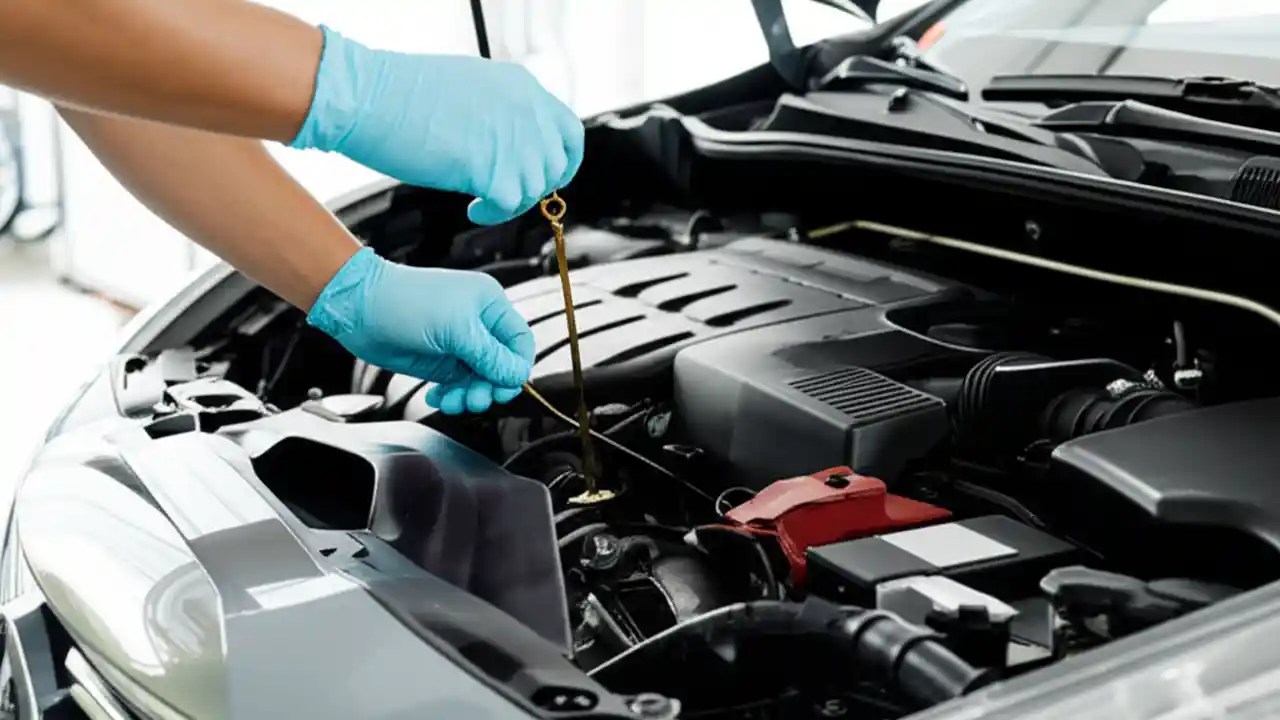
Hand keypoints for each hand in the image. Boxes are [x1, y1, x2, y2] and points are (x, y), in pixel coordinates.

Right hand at [290, 26, 583, 224]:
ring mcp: (512, 138)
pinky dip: (493, 214)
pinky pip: (509, 206)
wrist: (367, 97)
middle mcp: (526, 110)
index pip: (568, 132)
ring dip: (509, 203)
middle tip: (503, 193)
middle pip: (554, 166)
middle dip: (531, 187)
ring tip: (479, 201)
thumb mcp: (469, 88)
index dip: (562, 161)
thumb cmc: (400, 93)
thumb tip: (514, 141)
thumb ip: (501, 111)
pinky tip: (473, 210)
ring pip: (532, 190)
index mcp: (522, 86)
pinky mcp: (491, 167)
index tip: (547, 177)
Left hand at [307, 248, 534, 413]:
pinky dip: (452, 396)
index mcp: (489, 305)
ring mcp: (458, 344)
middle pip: (502, 366)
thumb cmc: (405, 303)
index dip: (516, 367)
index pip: (520, 342)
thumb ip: (490, 356)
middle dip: (490, 386)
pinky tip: (439, 397)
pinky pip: (459, 386)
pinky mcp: (440, 361)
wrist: (360, 308)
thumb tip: (516, 375)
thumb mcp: (456, 329)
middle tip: (475, 398)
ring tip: (453, 400)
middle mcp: (477, 324)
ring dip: (470, 395)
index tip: (504, 386)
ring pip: (480, 380)